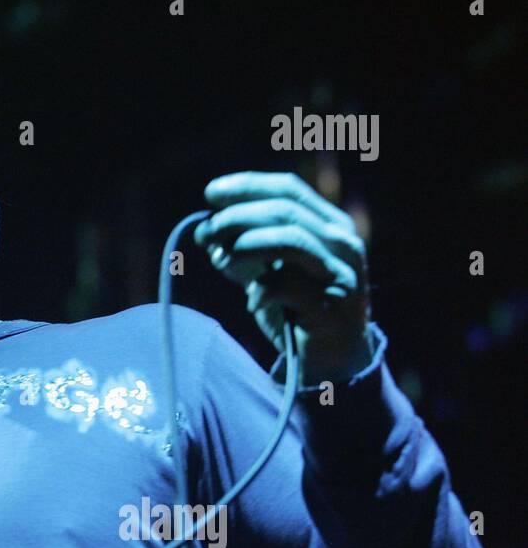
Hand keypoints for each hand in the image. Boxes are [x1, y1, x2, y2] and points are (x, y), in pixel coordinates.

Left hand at [194, 171, 373, 385]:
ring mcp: (340, 274)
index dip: (248, 186)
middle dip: (236, 217)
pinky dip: (260, 291)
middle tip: (205, 232)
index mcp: (331, 225)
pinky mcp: (331, 306)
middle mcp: (342, 244)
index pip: (289, 189)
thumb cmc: (296, 309)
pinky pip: (285, 285)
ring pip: (289, 241)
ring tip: (221, 260)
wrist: (332, 360)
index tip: (210, 193)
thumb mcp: (269, 269)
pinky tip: (253, 303)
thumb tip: (206, 231)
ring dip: (245, 245)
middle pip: (284, 211)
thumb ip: (245, 247)